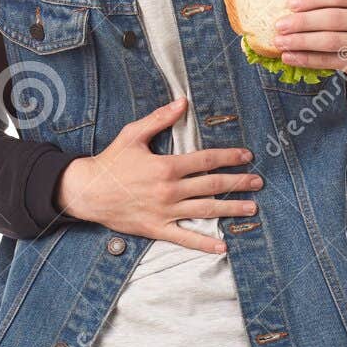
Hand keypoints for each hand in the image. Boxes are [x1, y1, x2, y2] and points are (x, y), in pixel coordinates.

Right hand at [55, 95, 261, 253]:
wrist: (87, 192)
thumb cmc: (111, 161)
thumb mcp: (133, 135)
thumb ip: (160, 118)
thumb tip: (183, 102)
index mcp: (167, 166)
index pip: (207, 160)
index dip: (229, 157)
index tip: (246, 156)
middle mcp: (170, 190)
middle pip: (212, 185)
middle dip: (238, 183)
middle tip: (258, 182)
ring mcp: (165, 211)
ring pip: (206, 210)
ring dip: (231, 209)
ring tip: (252, 208)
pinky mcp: (157, 228)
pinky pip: (184, 238)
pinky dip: (204, 243)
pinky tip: (222, 245)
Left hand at [272, 0, 346, 88]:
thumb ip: (339, 1)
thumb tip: (293, 4)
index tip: (291, 3)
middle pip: (333, 19)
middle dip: (302, 22)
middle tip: (280, 25)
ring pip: (330, 42)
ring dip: (300, 42)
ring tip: (280, 41)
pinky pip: (329, 62)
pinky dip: (306, 59)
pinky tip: (290, 56)